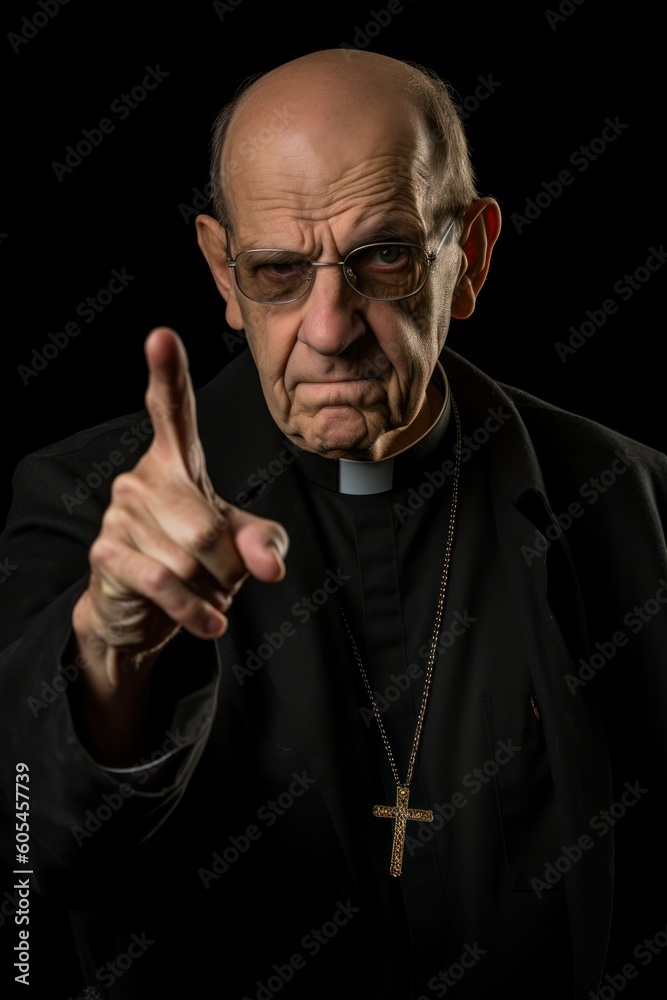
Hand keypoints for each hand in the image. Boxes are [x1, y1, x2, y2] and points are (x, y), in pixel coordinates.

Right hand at [72, 326, 288, 685]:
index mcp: (176, 460)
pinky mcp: (107, 552)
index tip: (161, 336)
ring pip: (191, 558)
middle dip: (228, 566)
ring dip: (213, 590)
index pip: (171, 409)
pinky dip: (196, 611)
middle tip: (221, 577)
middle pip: (208, 524)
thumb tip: (268, 566)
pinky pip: (165, 583)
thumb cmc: (195, 561)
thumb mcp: (241, 546)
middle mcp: (142, 477)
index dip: (167, 373)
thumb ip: (264, 542)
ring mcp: (119, 513)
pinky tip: (208, 622)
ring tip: (202, 592)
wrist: (142, 611)